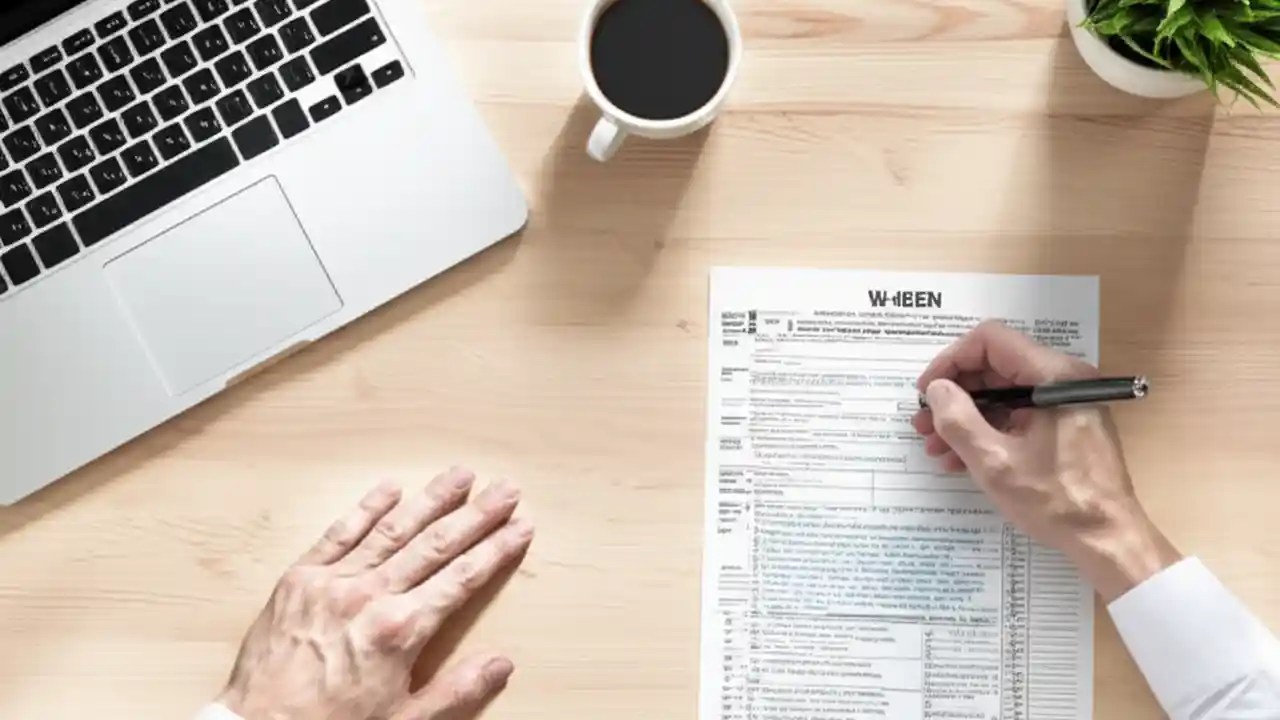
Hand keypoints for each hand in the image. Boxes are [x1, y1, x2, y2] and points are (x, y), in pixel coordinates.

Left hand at [217, 468, 533, 719]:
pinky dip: (366, 509)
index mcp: (399, 631)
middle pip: (436, 545)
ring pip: (393, 530)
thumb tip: (501, 663)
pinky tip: (390, 488)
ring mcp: (332, 582)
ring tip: (460, 475)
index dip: (496, 551)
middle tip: (505, 490)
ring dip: (431, 499)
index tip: (521, 527)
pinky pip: (338, 534)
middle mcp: (369, 597)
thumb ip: (456, 691)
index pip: (462, 579)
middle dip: (476, 516)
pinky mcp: (299, 580)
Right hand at [912, 321, 1179, 601]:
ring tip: (936, 445)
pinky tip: (962, 457)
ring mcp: (1066, 402)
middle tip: (922, 422)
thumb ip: (958, 420)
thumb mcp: (995, 462)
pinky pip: (1018, 413)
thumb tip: (937, 390)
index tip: (926, 392)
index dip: (950, 361)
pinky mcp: (1065, 423)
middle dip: (954, 393)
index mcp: (1053, 377)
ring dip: (966, 415)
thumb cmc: (1056, 501)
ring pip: (1003, 392)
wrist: (1108, 539)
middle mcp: (1063, 379)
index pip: (990, 341)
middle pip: (995, 365)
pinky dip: (988, 429)